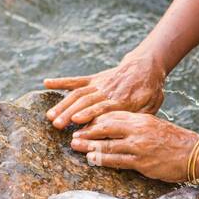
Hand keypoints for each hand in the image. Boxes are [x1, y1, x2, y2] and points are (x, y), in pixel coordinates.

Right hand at [43, 53, 165, 128]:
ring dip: (63, 104)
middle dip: (69, 113)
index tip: (75, 121)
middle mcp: (107, 91)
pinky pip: (76, 80)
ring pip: (78, 94)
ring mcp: (99, 84)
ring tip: (50, 116)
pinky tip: (46, 83)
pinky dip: (61, 82)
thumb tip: (124, 131)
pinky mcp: (94, 79)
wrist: (146, 66)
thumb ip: (137, 117)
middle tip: (56, 124)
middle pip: (86, 102)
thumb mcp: (151, 105)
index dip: (88, 114)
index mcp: (122, 100)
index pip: (103, 108)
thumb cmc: (149, 91)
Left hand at [68, 111, 198, 182]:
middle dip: (87, 131)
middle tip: (74, 134)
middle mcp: (138, 130)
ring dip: (90, 146)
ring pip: (108, 144)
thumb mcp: (154, 125)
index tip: (83, 121)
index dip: (95, 119)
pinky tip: (92, 159)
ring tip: (76, 146)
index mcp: (141, 118)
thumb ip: (137, 124)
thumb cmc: (175, 140)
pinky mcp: (141, 162)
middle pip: (106, 128)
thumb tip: (117, 126)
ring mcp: (139, 146)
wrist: (194, 153)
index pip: (112, 116)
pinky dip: (103, 159)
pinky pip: (117, 160)